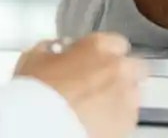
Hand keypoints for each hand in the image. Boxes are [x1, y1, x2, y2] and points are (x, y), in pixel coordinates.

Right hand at [14, 34, 145, 137]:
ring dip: (119, 96)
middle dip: (119, 74)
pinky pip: (128, 117)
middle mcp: (118, 67)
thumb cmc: (36, 93)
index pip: (115, 42)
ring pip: (133, 92)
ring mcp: (126, 96)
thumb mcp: (35, 58)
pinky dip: (117, 118)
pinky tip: (98, 121)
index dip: (103, 53)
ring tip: (97, 107)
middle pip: (132, 66)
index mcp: (98, 45)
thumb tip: (56, 51)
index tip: (94, 61)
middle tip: (99, 85)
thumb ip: (53, 49)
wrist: (41, 126)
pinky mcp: (127, 123)